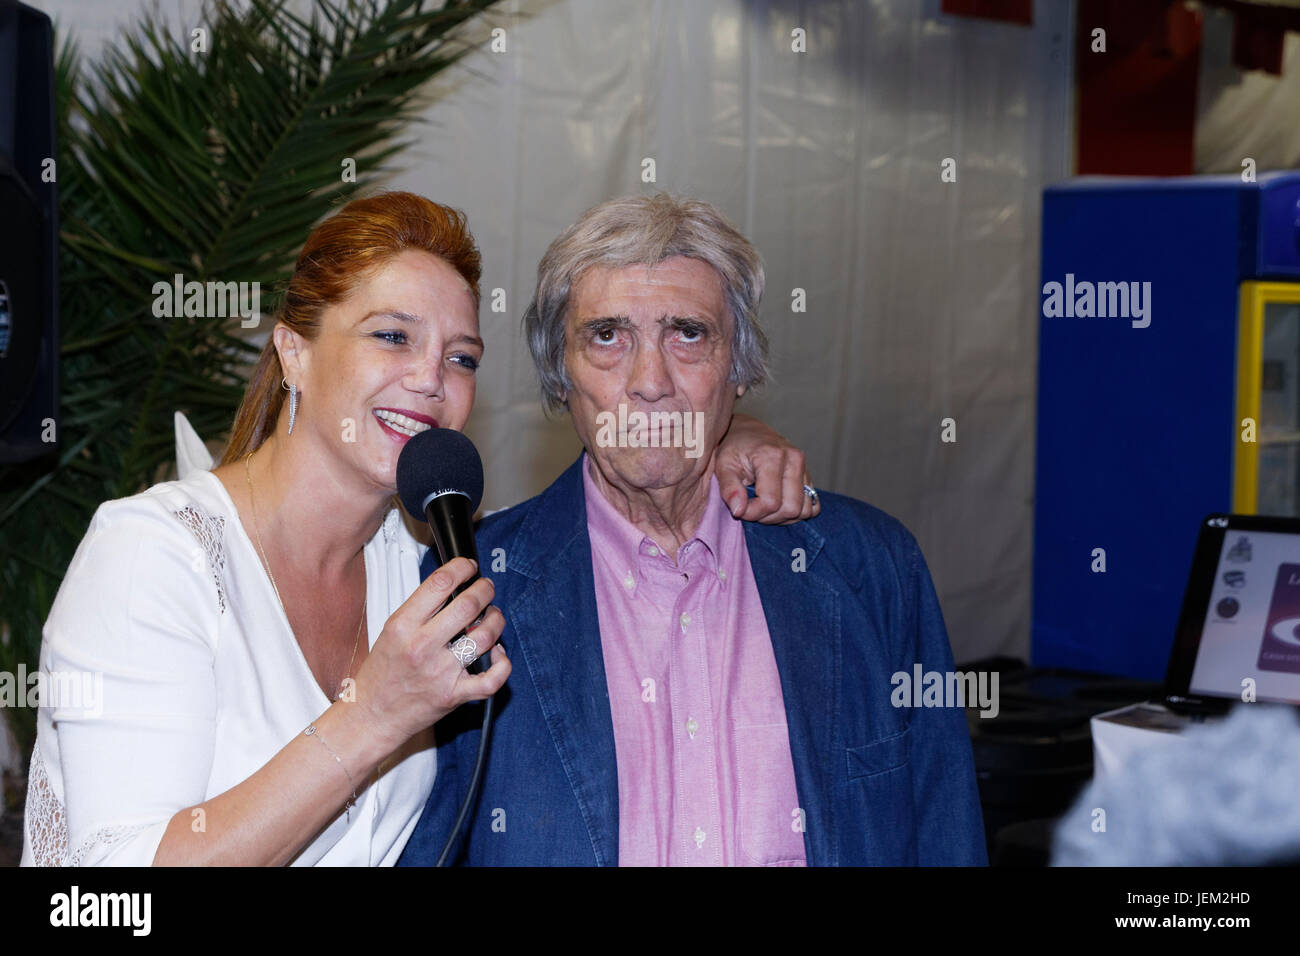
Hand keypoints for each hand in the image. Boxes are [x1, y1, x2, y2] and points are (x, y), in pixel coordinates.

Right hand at [353, 556, 509, 746]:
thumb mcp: (391, 632)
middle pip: (468, 606)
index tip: (469, 567)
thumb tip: (454, 588)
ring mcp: (440, 672)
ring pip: (485, 636)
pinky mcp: (454, 695)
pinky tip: (498, 652)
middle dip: (485, 590)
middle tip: (487, 587)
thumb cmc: (382, 674)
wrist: (372, 716)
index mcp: (402, 626)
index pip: (439, 583)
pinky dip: (502, 663)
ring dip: (496, 620)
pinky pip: (492, 679)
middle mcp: (422, 647)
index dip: (462, 568)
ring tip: (493, 615)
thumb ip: (420, 611)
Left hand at [715, 413, 820, 524]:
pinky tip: (778, 505)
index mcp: (772, 456)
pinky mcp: (809, 476)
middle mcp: (794, 460)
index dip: (753, 513)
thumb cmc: (734, 448)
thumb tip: (739, 511)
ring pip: (804, 511)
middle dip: (768, 517)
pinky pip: (812, 507)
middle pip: (791, 509)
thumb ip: (729, 488)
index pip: (770, 502)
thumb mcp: (723, 465)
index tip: (739, 508)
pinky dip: (796, 513)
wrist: (748, 432)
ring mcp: (805, 468)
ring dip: (782, 517)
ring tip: (763, 506)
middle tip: (751, 508)